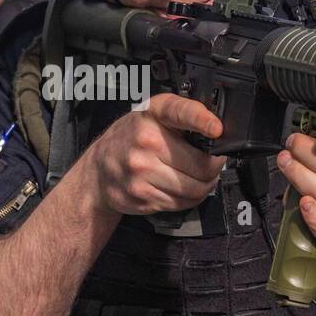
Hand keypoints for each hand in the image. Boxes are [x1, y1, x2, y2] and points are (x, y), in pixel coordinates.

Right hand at [85, 93, 226, 216]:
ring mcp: (142, 173)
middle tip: (210, 164)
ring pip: (195, 189)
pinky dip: (187, 199)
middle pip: (202, 166)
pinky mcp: (142, 196)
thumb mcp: (153, 113)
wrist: (98, 171)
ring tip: (196, 178)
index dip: (202, 120)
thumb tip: (217, 130)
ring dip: (204, 187)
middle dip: (213, 168)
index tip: (216, 128)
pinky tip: (180, 188)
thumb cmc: (130, 139)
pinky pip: (181, 203)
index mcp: (152, 116)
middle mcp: (145, 143)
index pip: (180, 112)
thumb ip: (184, 114)